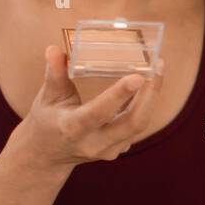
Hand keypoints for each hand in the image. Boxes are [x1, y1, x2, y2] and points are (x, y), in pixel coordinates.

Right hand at [11, 44, 163, 169]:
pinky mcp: (118, 149)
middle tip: (158, 66)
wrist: (47, 155)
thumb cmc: (47, 120)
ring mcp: (108, 150)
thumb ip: (54, 74)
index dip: (119, 95)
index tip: (138, 76)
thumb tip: (55, 49)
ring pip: (139, 125)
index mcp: (72, 128)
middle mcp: (94, 143)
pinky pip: (138, 126)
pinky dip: (146, 104)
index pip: (99, 113)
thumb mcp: (46, 97)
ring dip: (151, 97)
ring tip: (158, 69)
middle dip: (150, 95)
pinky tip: (150, 83)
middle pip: (132, 123)